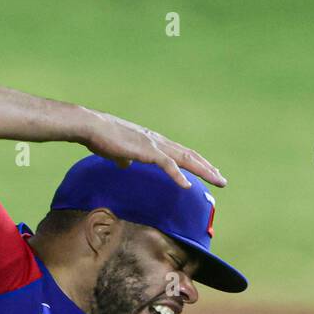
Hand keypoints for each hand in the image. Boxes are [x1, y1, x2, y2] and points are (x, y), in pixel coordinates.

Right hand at [80, 109, 226, 188]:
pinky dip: (178, 175)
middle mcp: (159, 141)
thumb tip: (125, 165)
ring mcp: (154, 145)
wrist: (92, 127)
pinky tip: (187, 186)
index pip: (181, 153)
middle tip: (222, 180)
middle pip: (189, 155)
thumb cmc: (102, 138)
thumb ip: (125, 158)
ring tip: (217, 180)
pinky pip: (167, 164)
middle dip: (207, 168)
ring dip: (203, 170)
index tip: (208, 172)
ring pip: (185, 159)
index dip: (197, 162)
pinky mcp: (146, 150)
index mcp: (154, 142)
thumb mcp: (117, 151)